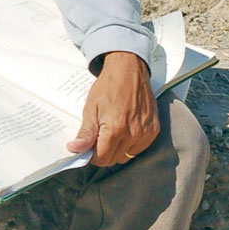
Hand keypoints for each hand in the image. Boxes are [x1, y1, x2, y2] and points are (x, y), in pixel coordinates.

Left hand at [66, 51, 159, 166]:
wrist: (128, 69)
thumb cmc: (108, 86)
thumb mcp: (91, 108)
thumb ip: (85, 133)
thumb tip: (74, 150)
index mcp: (115, 129)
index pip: (101, 159)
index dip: (92, 155)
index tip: (89, 145)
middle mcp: (133, 133)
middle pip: (114, 159)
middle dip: (103, 152)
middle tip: (99, 136)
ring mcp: (146, 132)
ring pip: (127, 156)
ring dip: (117, 150)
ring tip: (112, 131)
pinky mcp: (154, 130)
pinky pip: (139, 148)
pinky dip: (130, 144)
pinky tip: (125, 129)